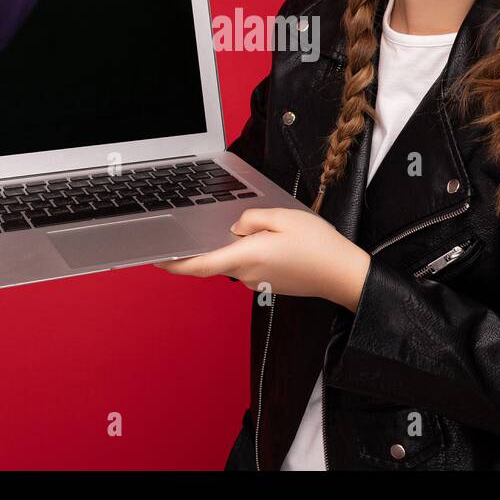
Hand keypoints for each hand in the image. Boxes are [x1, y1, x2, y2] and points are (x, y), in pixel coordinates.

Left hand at [151, 207, 372, 311]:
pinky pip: (251, 263)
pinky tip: (279, 241)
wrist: (342, 274)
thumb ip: (251, 218)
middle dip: (222, 238)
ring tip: (274, 229)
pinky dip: (256, 250)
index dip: (174, 263)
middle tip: (244, 222)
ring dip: (244, 244)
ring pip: (237, 258)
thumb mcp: (283, 217)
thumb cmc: (317, 246)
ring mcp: (257, 281)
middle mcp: (246, 274)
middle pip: (219, 256)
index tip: (156, 259)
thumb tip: (235, 226)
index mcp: (245, 257)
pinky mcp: (268, 282)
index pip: (199, 265)